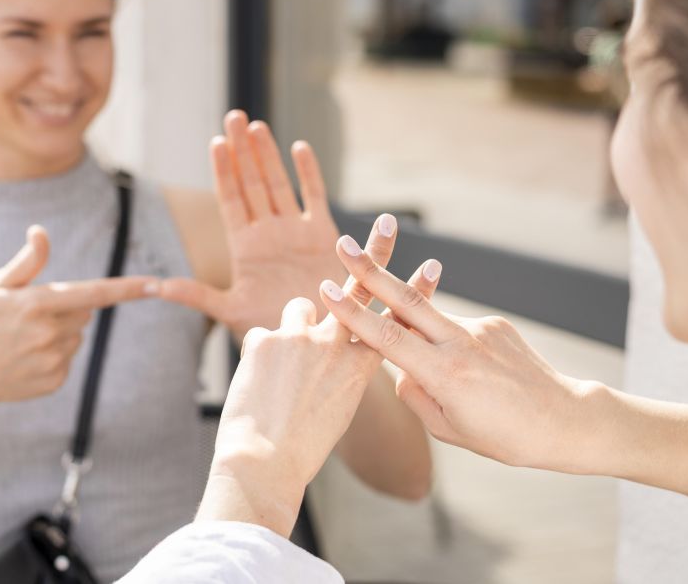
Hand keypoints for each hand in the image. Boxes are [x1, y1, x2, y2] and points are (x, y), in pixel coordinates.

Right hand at [0, 226, 158, 408]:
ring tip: (24, 340)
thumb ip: (27, 262)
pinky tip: (27, 358)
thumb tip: (40, 232)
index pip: (93, 293)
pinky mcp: (55, 380)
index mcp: (36, 304)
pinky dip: (55, 356)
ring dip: (61, 333)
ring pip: (78, 335)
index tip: (155, 284)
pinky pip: (69, 359)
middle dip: (67, 308)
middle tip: (31, 316)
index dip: (127, 289)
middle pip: (85, 312)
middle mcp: (48, 333)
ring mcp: (53, 360)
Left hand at [160, 110, 343, 338]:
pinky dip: (308, 174)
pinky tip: (299, 147)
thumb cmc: (272, 329)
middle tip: (234, 117)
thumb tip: (157, 286)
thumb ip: (197, 295)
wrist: (314, 342)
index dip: (223, 171)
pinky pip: (314, 198)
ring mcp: (295, 231)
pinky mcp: (323, 236)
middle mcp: (268, 233)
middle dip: (242, 150)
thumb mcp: (230, 311)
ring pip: (279, 184)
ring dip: (268, 155)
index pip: (230, 200)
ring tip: (257, 125)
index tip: (215, 143)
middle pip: (252, 183)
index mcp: (244, 247)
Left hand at [196, 215, 439, 535]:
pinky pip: (262, 336)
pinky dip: (260, 356)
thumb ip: (340, 374)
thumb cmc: (302, 446)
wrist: (264, 461)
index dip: (412, 293)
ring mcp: (300, 337)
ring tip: (282, 365)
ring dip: (295, 325)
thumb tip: (330, 354)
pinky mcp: (265, 337)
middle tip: (385, 225)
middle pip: (358, 290)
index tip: (430, 268)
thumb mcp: (338, 410)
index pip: (392, 322)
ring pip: (301, 308)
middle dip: (372, 255)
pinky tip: (257, 385)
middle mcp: (335, 345)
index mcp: (360, 368)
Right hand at [319, 238, 591, 470]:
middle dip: (370, 270)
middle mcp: (461, 343)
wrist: (564, 420)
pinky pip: (459, 331)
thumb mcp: (448, 429)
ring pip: (432, 319)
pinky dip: (451, 347)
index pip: (387, 336)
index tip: (327, 288)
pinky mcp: (496, 324)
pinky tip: (476, 377)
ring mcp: (481, 328)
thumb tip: (400, 369)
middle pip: (405, 300)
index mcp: (444, 373)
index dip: (353, 313)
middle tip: (343, 243)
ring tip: (442, 364)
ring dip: (413, 322)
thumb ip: (415, 395)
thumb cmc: (504, 436)